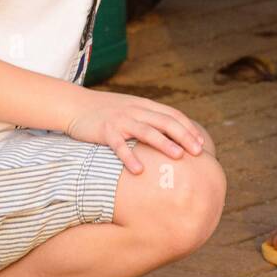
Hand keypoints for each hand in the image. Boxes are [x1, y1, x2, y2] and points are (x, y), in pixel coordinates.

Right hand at [65, 90, 205, 174]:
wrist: (75, 105)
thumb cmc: (106, 112)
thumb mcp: (131, 110)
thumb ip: (148, 120)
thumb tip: (170, 139)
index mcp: (144, 105)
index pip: (172, 115)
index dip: (188, 129)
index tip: (201, 144)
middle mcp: (136, 110)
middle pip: (165, 122)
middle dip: (184, 136)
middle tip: (197, 152)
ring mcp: (121, 120)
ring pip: (147, 131)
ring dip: (164, 143)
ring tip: (178, 156)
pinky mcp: (105, 131)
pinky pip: (119, 145)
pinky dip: (130, 157)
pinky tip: (139, 170)